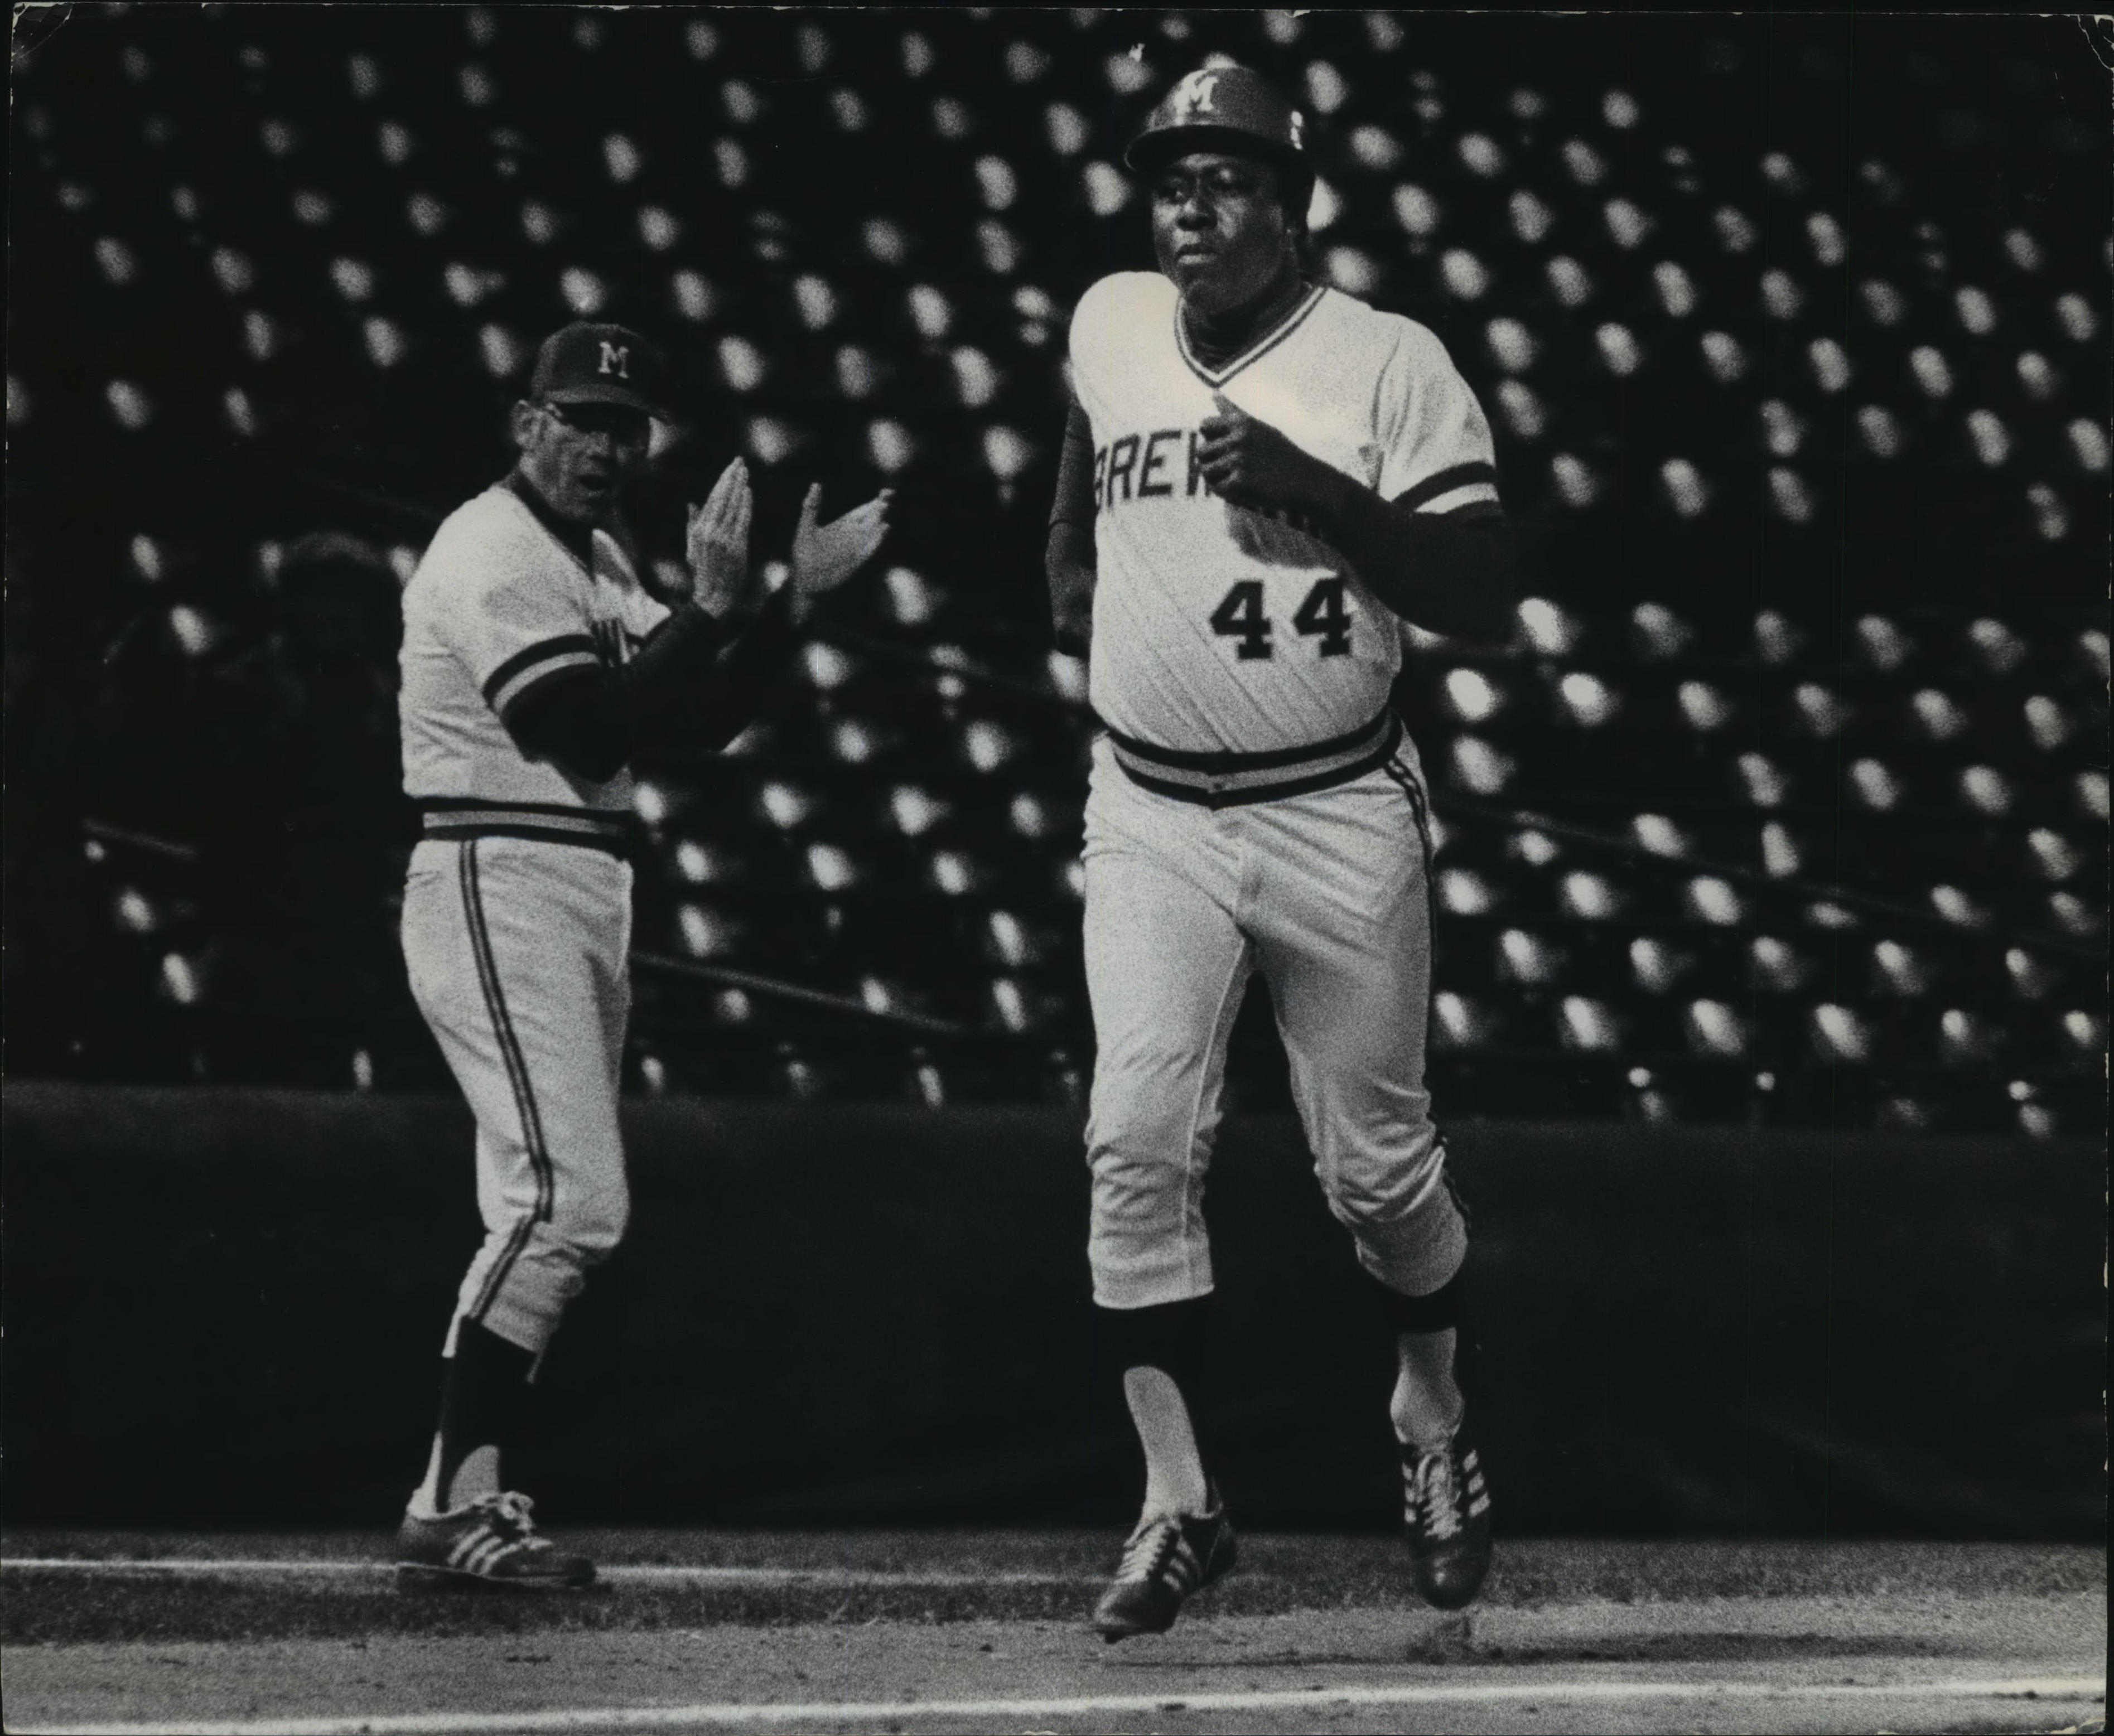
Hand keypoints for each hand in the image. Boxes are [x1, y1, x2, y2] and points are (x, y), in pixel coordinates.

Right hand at [684, 457, 753, 617]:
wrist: (714, 594)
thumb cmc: (705, 570)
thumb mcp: (693, 546)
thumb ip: (693, 523)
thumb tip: (691, 503)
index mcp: (699, 530)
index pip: (712, 499)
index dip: (722, 481)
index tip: (730, 468)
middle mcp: (709, 532)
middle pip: (722, 497)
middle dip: (731, 477)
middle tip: (740, 461)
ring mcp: (723, 539)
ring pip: (732, 506)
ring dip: (740, 486)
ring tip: (745, 471)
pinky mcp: (737, 547)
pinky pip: (742, 520)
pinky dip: (746, 504)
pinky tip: (748, 491)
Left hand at [788, 484, 892, 620]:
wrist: (806, 580)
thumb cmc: (804, 553)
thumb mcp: (806, 527)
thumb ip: (811, 506)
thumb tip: (815, 483)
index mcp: (843, 525)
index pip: (864, 510)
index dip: (875, 501)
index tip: (885, 492)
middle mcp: (854, 535)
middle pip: (872, 519)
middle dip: (880, 509)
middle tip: (886, 499)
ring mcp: (857, 548)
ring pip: (873, 532)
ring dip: (879, 521)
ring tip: (883, 510)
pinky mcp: (858, 560)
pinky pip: (871, 548)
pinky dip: (877, 539)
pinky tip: (884, 529)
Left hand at [1197, 393, 1347, 520]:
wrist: (1305, 480)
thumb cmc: (1281, 453)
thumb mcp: (1259, 427)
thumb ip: (1233, 412)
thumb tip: (1213, 394)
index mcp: (1241, 422)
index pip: (1204, 426)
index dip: (1211, 440)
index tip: (1228, 448)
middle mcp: (1238, 437)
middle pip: (1201, 452)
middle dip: (1212, 463)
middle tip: (1232, 470)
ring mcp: (1239, 459)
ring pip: (1206, 472)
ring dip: (1217, 479)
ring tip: (1236, 480)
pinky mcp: (1241, 481)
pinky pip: (1217, 489)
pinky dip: (1226, 493)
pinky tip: (1242, 491)